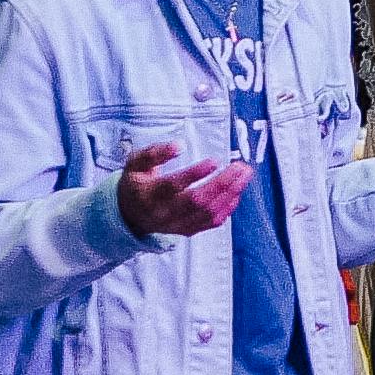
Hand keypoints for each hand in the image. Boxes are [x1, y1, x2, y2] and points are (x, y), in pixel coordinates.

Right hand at [114, 142, 251, 238]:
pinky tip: (236, 192)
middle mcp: (163, 212)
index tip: (215, 161)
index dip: (195, 174)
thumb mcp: (135, 163)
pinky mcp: (187, 230)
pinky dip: (227, 208)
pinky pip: (211, 222)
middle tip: (240, 166)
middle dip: (222, 183)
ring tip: (244, 175)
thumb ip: (155, 153)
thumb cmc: (137, 182)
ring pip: (207, 212)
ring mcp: (176, 224)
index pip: (173, 186)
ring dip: (230, 194)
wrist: (129, 214)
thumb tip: (179, 145)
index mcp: (149, 193)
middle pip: (197, 200)